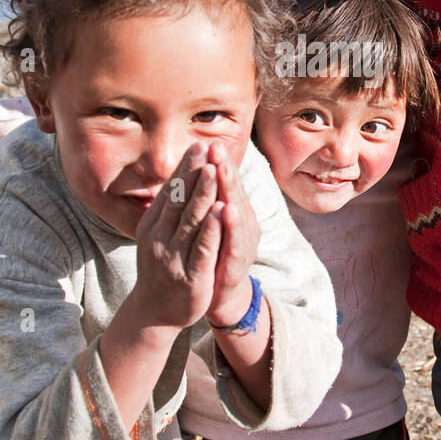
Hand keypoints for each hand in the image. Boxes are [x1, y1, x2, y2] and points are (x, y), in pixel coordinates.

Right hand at [131, 144, 223, 330]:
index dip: (185, 168)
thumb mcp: (158, 235)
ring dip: (202, 194)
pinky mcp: (190, 275)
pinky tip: (220, 210)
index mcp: (153, 225)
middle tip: (205, 148)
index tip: (198, 145)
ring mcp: (173, 256)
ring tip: (212, 170)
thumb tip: (178, 177)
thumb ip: (168, 210)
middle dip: (193, 173)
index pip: (171, 191)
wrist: (154, 312)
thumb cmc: (162, 268)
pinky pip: (202, 247)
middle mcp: (159, 237)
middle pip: (179, 200)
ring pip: (191, 220)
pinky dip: (211, 228)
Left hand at [204, 141, 259, 327]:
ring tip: (221, 170)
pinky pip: (234, 242)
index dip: (218, 163)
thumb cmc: (212, 255)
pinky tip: (227, 210)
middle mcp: (241, 223)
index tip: (208, 141)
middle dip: (224, 168)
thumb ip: (208, 200)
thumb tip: (199, 170)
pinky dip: (231, 226)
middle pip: (232, 191)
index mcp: (233, 211)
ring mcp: (241, 242)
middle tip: (216, 147)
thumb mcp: (210, 224)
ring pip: (236, 212)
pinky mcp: (237, 263)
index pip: (225, 183)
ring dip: (229, 190)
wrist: (219, 297)